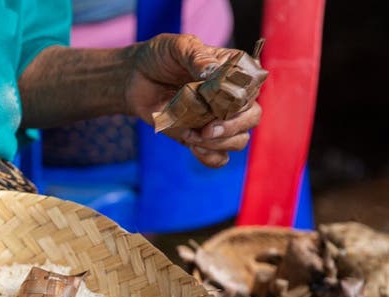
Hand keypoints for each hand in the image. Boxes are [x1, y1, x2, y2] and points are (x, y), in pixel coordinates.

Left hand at [126, 34, 261, 167]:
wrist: (135, 79)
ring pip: (239, 140)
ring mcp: (218, 119)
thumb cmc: (160, 57)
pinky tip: (194, 147)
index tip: (221, 102)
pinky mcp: (203, 138)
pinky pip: (219, 157)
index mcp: (232, 70)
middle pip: (252, 117)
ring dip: (219, 143)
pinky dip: (211, 157)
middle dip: (233, 126)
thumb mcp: (177, 47)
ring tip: (192, 136)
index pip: (252, 86)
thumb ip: (196, 55)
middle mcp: (231, 96)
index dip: (242, 98)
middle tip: (208, 129)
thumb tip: (211, 72)